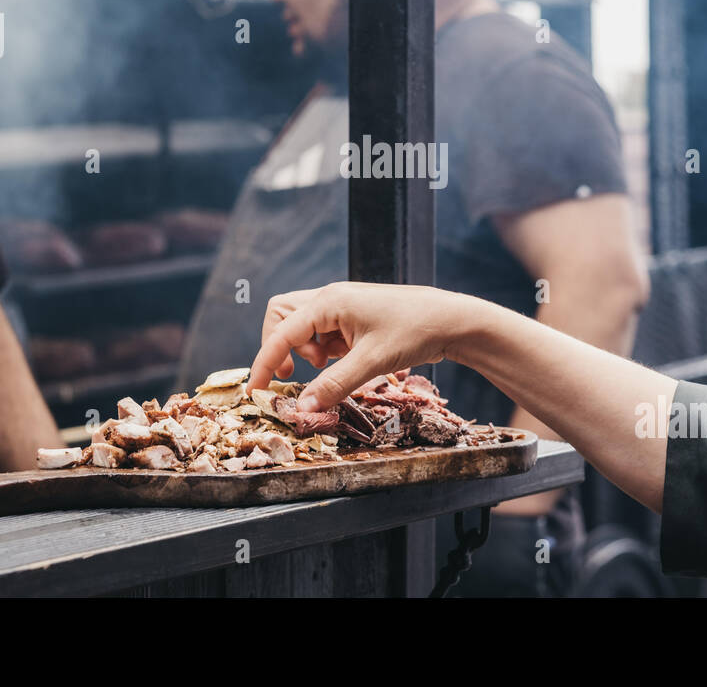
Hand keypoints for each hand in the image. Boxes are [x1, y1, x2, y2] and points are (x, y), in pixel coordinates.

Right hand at [249, 281, 465, 410]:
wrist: (451, 320)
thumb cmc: (414, 332)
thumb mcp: (372, 363)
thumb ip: (334, 385)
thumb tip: (301, 408)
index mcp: (329, 302)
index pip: (280, 332)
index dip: (264, 361)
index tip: (255, 390)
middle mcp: (330, 298)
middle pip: (281, 317)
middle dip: (281, 346)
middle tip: (299, 372)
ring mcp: (341, 306)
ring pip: (300, 324)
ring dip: (304, 348)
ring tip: (330, 365)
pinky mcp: (352, 317)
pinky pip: (322, 331)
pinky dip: (323, 349)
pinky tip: (346, 360)